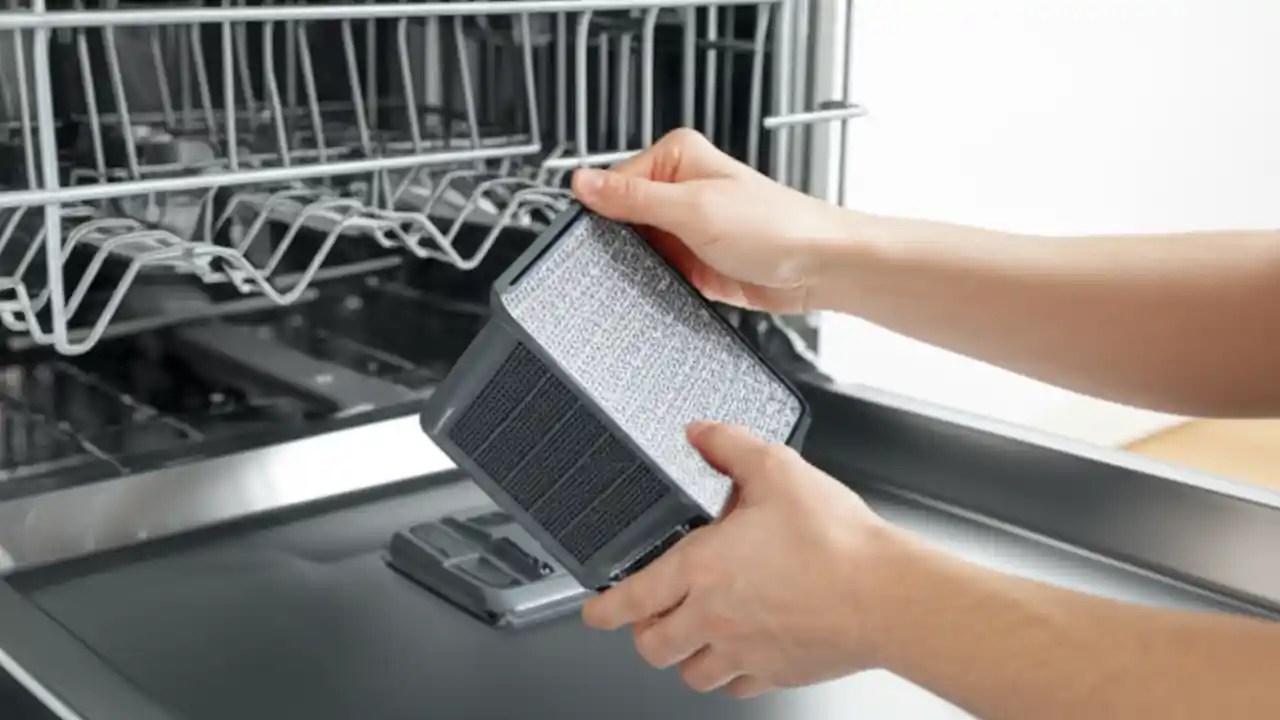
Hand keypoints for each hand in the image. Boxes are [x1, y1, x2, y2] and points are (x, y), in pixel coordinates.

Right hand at [571, 128, 852, 313]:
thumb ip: (633, 198)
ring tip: (666, 271)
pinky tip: (671, 287)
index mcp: (677, 158)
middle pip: (623, 218)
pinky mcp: (694, 262)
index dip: (604, 212)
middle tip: (642, 255)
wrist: (819, 267)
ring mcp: (687, 227)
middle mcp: (681, 188)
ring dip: (645, 265)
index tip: (601, 234)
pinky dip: (659, 283)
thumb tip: (583, 182)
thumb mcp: (693, 209)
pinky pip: (659, 274)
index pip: (614, 181)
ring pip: (639, 249)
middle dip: (626, 242)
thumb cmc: (776, 226)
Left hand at [582, 421, 893, 697]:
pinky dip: (731, 673)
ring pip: (691, 674)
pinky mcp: (776, 673)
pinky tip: (743, 649)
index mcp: (702, 569)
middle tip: (653, 616)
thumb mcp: (777, 469)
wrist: (886, 595)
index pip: (630, 599)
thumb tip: (700, 433)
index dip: (602, 609)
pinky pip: (736, 687)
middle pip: (653, 646)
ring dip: (685, 656)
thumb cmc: (837, 540)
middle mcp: (714, 617)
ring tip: (695, 634)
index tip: (594, 611)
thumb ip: (730, 445)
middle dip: (645, 633)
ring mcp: (744, 652)